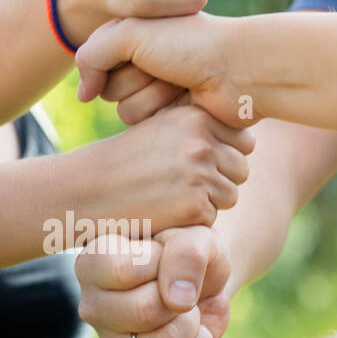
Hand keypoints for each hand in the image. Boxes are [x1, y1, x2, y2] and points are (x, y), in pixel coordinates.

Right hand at [74, 103, 254, 237]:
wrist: (85, 190)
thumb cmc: (123, 161)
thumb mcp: (162, 129)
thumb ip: (200, 128)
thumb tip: (250, 139)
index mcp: (196, 115)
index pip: (242, 140)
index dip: (219, 155)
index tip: (188, 162)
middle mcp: (203, 140)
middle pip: (241, 168)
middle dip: (217, 179)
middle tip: (176, 183)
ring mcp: (201, 173)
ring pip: (230, 195)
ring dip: (206, 202)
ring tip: (168, 196)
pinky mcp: (196, 205)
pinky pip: (212, 219)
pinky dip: (190, 221)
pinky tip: (162, 211)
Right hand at [76, 225, 231, 337]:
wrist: (202, 279)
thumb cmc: (189, 250)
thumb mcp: (194, 234)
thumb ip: (186, 254)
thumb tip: (177, 300)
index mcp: (92, 262)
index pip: (123, 272)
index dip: (160, 264)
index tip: (167, 254)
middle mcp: (92, 305)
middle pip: (144, 311)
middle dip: (181, 298)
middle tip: (182, 286)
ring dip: (191, 324)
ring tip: (188, 307)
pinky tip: (192, 328)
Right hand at [77, 11, 251, 128]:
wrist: (241, 71)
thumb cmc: (193, 44)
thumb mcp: (134, 34)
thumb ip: (93, 54)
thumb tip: (83, 97)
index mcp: (135, 38)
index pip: (96, 59)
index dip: (114, 59)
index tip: (142, 49)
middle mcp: (144, 65)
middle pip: (109, 88)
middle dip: (137, 79)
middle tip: (168, 67)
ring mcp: (159, 93)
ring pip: (126, 111)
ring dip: (153, 98)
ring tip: (183, 85)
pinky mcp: (172, 120)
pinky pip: (146, 127)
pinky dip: (166, 114)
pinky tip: (190, 103)